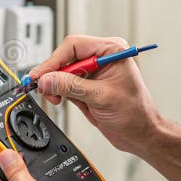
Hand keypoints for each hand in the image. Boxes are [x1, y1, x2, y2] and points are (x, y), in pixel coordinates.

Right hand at [29, 35, 160, 158]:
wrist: (139, 134)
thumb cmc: (135, 113)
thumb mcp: (101, 97)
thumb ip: (71, 87)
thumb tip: (46, 80)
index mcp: (111, 50)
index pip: (74, 46)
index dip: (54, 60)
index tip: (41, 75)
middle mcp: (100, 58)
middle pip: (65, 58)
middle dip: (53, 74)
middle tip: (42, 88)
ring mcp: (92, 72)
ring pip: (62, 71)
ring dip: (55, 85)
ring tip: (55, 98)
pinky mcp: (86, 85)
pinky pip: (64, 84)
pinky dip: (59, 92)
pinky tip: (60, 99)